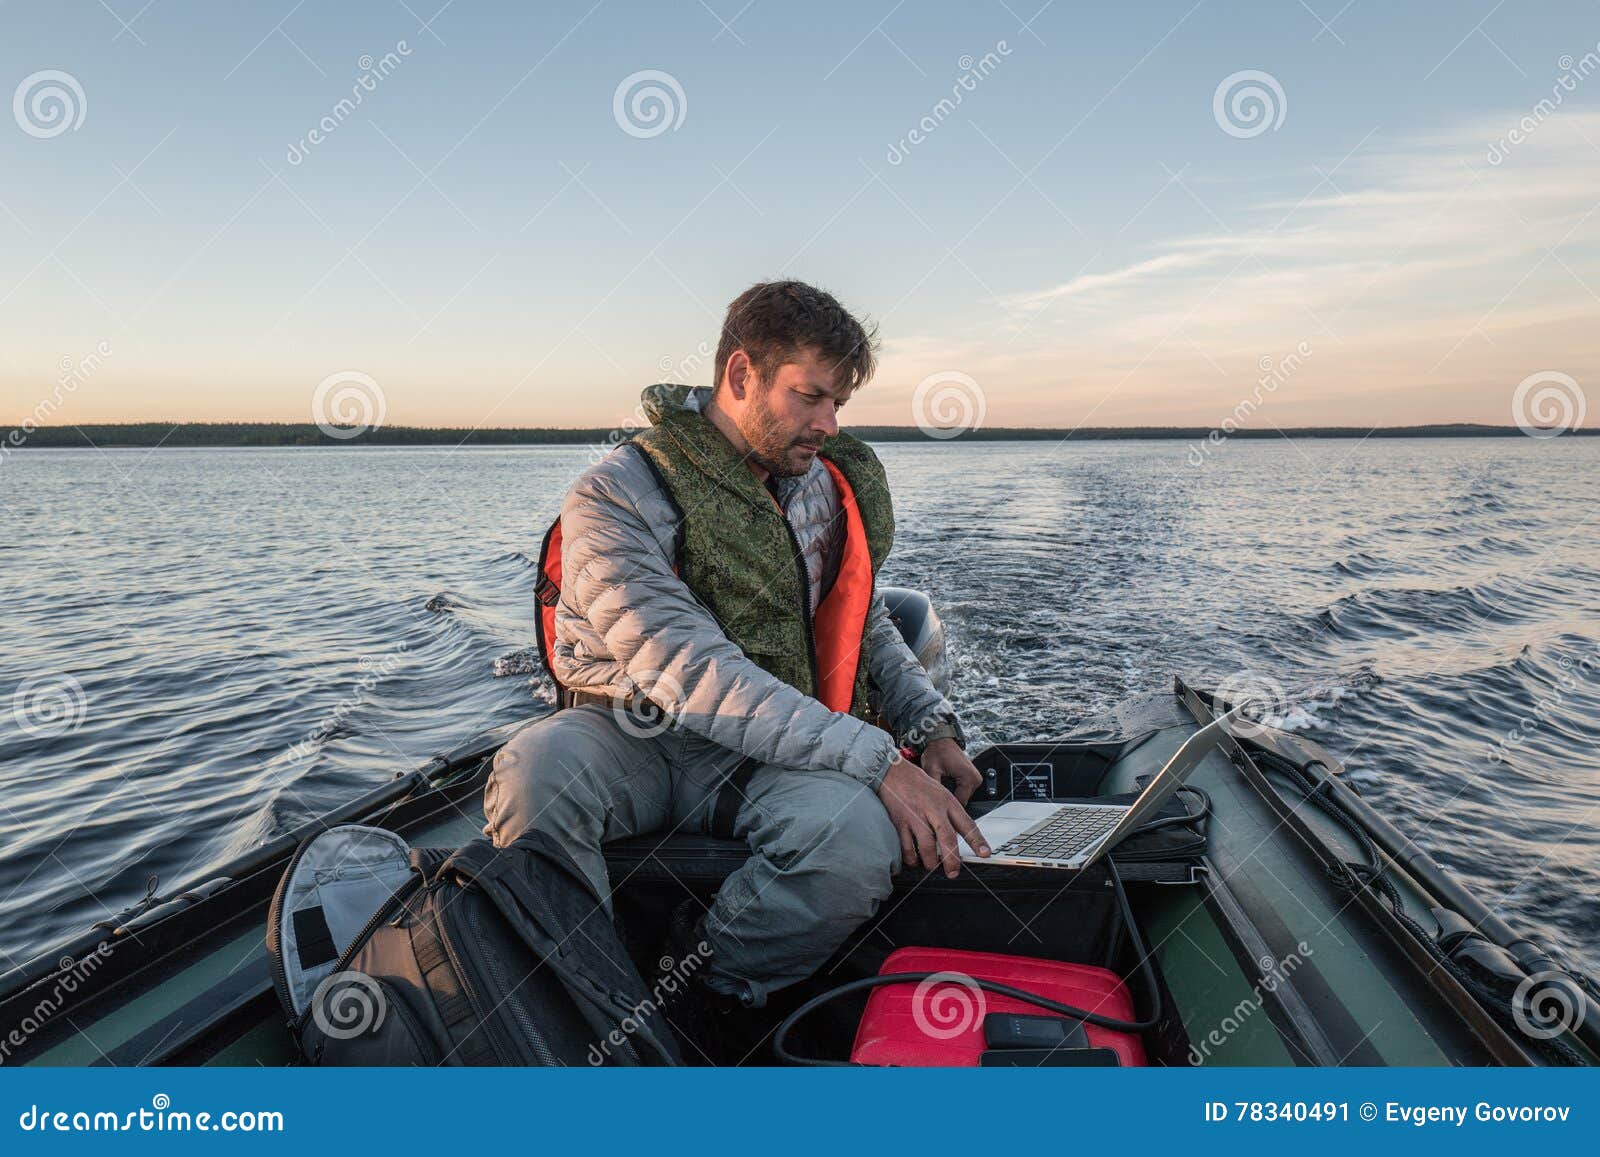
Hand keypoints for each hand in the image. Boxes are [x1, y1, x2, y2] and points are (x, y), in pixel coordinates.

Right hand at [876, 755, 989, 877]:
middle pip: (947, 838)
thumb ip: (950, 814)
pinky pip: (906, 847)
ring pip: (927, 846)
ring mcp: (916, 816)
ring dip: (930, 862)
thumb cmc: (918, 784)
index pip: (966, 824)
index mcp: (947, 802)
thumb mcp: (941, 793)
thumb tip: (959, 836)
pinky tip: (914, 861)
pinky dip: (911, 858)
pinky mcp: (900, 822)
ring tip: (932, 866)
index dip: (977, 841)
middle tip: (953, 872)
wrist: (893, 772)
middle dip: (952, 859)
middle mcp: (933, 809)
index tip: (985, 854)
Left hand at [918, 737, 982, 804]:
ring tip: (940, 789)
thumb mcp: (932, 770)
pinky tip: (945, 785)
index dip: (947, 807)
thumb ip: (934, 787)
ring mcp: (975, 778)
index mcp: (969, 778)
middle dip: (949, 800)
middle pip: (962, 801)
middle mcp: (975, 779)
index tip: (937, 807)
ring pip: (963, 796)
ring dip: (952, 795)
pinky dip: (954, 790)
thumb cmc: (937, 751)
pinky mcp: (971, 777)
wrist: (941, 739)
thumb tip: (932, 802)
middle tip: (936, 796)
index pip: (960, 803)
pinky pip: (963, 790)